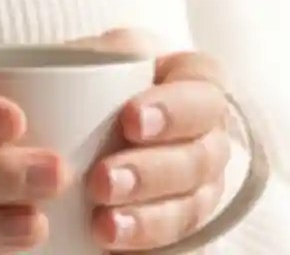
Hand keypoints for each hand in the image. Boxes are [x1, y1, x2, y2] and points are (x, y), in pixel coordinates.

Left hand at [75, 30, 232, 251]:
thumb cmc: (95, 81)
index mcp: (195, 84)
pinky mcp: (180, 225)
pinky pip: (177, 243)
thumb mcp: (96, 56)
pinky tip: (116, 250)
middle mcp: (208, 137)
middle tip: (101, 181)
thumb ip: (98, 54)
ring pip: (192, 207)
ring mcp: (201, 186)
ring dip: (149, 219)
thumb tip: (87, 61)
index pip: (205, 92)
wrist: (81, 128)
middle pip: (200, 157)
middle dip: (152, 172)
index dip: (176, 109)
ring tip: (104, 226)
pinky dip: (148, 247)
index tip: (131, 120)